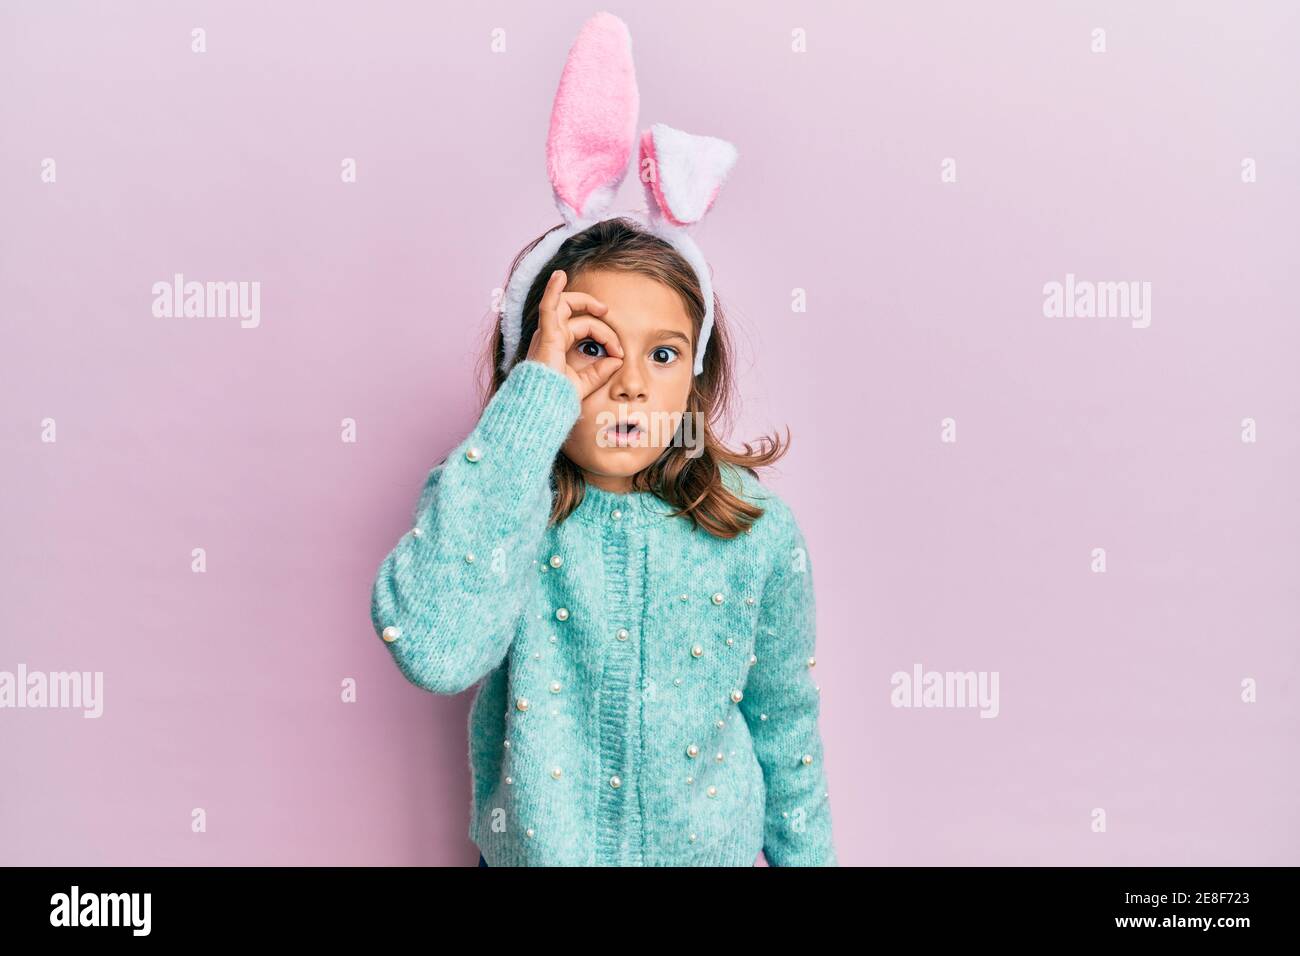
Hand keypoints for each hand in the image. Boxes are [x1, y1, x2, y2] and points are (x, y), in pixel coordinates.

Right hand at [525, 269, 623, 398]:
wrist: (544, 408)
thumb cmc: (558, 397)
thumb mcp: (584, 383)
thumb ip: (600, 372)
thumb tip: (618, 361)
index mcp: (557, 343)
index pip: (583, 326)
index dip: (605, 335)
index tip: (619, 354)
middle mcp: (550, 334)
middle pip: (572, 308)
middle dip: (592, 306)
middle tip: (608, 312)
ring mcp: (547, 334)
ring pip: (566, 305)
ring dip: (584, 300)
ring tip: (602, 307)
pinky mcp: (546, 336)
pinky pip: (548, 307)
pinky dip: (552, 290)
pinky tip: (559, 276)